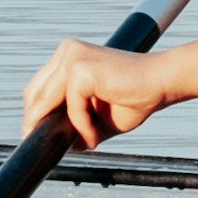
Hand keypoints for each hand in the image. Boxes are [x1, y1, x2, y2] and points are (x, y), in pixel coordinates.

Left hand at [28, 36, 175, 148]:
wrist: (163, 83)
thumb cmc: (136, 97)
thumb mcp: (97, 116)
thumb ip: (77, 127)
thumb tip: (61, 145)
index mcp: (68, 55)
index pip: (38, 87)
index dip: (34, 114)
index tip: (36, 136)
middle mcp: (67, 51)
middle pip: (35, 93)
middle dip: (37, 122)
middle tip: (46, 146)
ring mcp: (72, 57)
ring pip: (46, 101)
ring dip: (57, 128)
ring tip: (77, 143)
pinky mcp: (82, 69)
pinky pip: (71, 107)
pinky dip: (81, 126)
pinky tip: (94, 137)